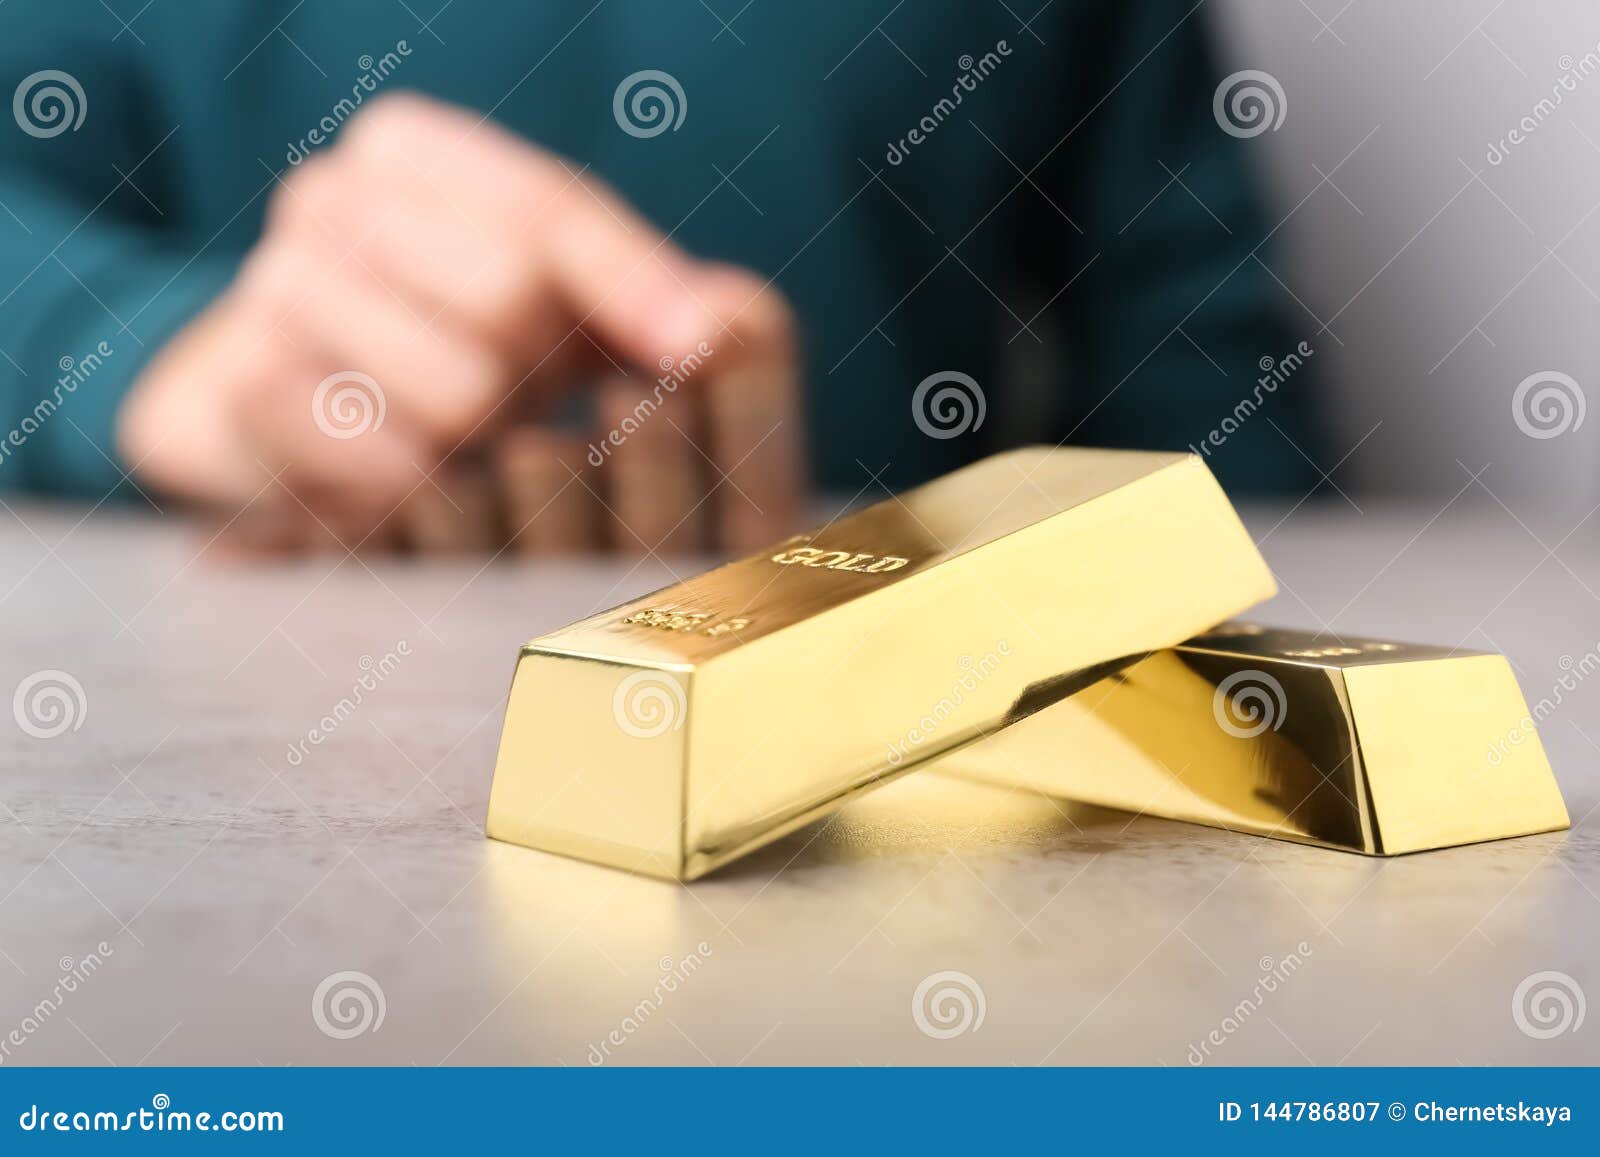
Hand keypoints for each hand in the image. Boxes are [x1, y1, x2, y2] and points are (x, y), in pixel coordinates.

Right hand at [117, 92, 804, 555]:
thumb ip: (640, 294)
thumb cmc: (438, 341)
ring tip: (470, 433)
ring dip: (495, 444)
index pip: (551, 209)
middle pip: (513, 299)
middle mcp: (331, 197)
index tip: (703, 345)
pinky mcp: (245, 398)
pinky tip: (416, 478)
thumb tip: (727, 327)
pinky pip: (397, 468)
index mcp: (411, 150)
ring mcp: (274, 291)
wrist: (270, 406)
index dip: (638, 282)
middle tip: (534, 396)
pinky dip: (433, 494)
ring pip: (463, 393)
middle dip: (552, 373)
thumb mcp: (546, 299)